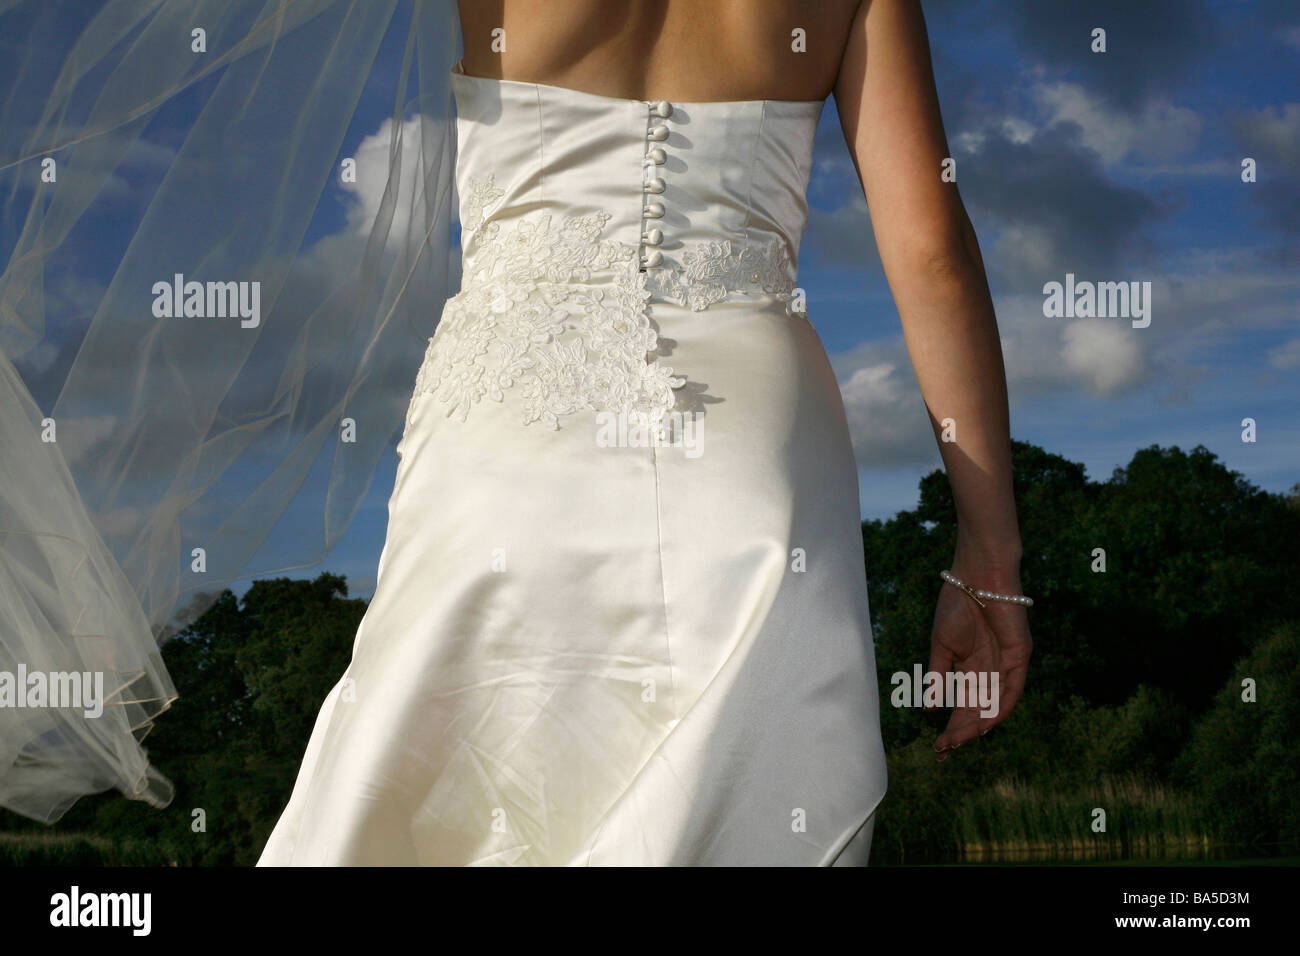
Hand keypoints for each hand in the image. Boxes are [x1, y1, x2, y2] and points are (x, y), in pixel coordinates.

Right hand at [927, 558, 1031, 759]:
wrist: (976, 575)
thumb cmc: (956, 604)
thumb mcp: (941, 645)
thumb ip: (938, 676)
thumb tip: (929, 707)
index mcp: (971, 668)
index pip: (963, 705)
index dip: (952, 726)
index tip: (937, 746)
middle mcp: (991, 671)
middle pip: (977, 710)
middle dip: (961, 731)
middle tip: (944, 750)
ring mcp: (1006, 665)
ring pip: (995, 705)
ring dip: (978, 725)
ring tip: (960, 741)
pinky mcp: (1020, 656)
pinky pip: (1013, 689)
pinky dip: (1000, 708)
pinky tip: (986, 723)